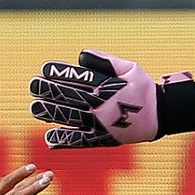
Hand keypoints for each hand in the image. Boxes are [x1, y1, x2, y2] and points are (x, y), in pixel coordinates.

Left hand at [30, 49, 183, 147]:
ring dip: (52, 113)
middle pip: (72, 97)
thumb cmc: (143, 89)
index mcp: (109, 86)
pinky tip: (49, 138)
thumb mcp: (130, 69)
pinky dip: (65, 140)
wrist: (161, 116)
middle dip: (51, 91)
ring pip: (73, 117)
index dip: (61, 73)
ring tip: (34, 108)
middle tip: (33, 86)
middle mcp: (103, 105)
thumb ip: (106, 62)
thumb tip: (81, 55)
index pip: (80, 78)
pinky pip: (82, 140)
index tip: (44, 69)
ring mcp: (102, 123)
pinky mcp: (104, 138)